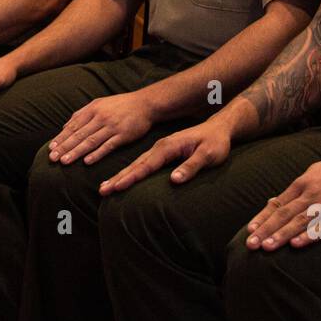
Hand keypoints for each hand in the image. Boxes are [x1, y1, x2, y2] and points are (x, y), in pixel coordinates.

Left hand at [48, 92, 152, 165]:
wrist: (145, 104)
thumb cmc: (120, 105)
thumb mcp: (99, 103)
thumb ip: (82, 114)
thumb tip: (65, 126)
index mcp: (93, 109)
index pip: (73, 126)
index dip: (61, 138)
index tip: (51, 148)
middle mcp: (100, 117)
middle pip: (79, 134)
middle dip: (64, 147)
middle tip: (52, 158)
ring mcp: (112, 126)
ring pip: (90, 141)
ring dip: (76, 152)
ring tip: (65, 161)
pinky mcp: (123, 135)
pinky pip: (107, 146)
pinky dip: (97, 154)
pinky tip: (87, 162)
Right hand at [99, 117, 232, 195]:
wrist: (219, 129)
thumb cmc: (215, 143)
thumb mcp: (208, 155)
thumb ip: (191, 166)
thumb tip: (174, 180)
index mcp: (168, 147)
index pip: (147, 165)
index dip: (132, 178)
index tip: (117, 187)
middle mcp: (160, 147)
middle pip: (136, 165)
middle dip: (118, 178)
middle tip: (102, 190)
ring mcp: (159, 150)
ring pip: (136, 164)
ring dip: (120, 176)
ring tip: (105, 187)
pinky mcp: (161, 153)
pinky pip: (142, 164)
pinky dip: (130, 172)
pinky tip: (121, 179)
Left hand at [244, 153, 320, 251]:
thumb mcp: (315, 173)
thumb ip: (296, 188)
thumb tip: (274, 200)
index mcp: (304, 183)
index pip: (279, 203)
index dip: (263, 217)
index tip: (249, 230)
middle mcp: (313, 192)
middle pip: (285, 213)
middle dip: (266, 229)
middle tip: (250, 244)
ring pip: (301, 221)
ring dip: (282, 234)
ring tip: (267, 247)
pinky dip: (310, 234)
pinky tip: (298, 244)